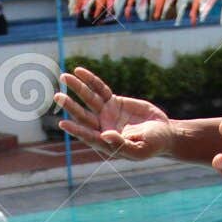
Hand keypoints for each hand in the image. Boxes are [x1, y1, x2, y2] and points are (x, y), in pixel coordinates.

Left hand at [54, 66, 174, 159]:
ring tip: (64, 76)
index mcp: (106, 143)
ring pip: (89, 99)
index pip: (88, 135)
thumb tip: (104, 136)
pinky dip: (90, 80)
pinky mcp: (113, 102)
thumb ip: (121, 145)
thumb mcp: (140, 149)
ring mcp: (106, 114)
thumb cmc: (153, 145)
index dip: (76, 130)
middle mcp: (102, 128)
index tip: (63, 123)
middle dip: (71, 105)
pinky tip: (79, 71)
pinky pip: (100, 89)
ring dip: (77, 88)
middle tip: (58, 96)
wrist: (164, 133)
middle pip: (83, 116)